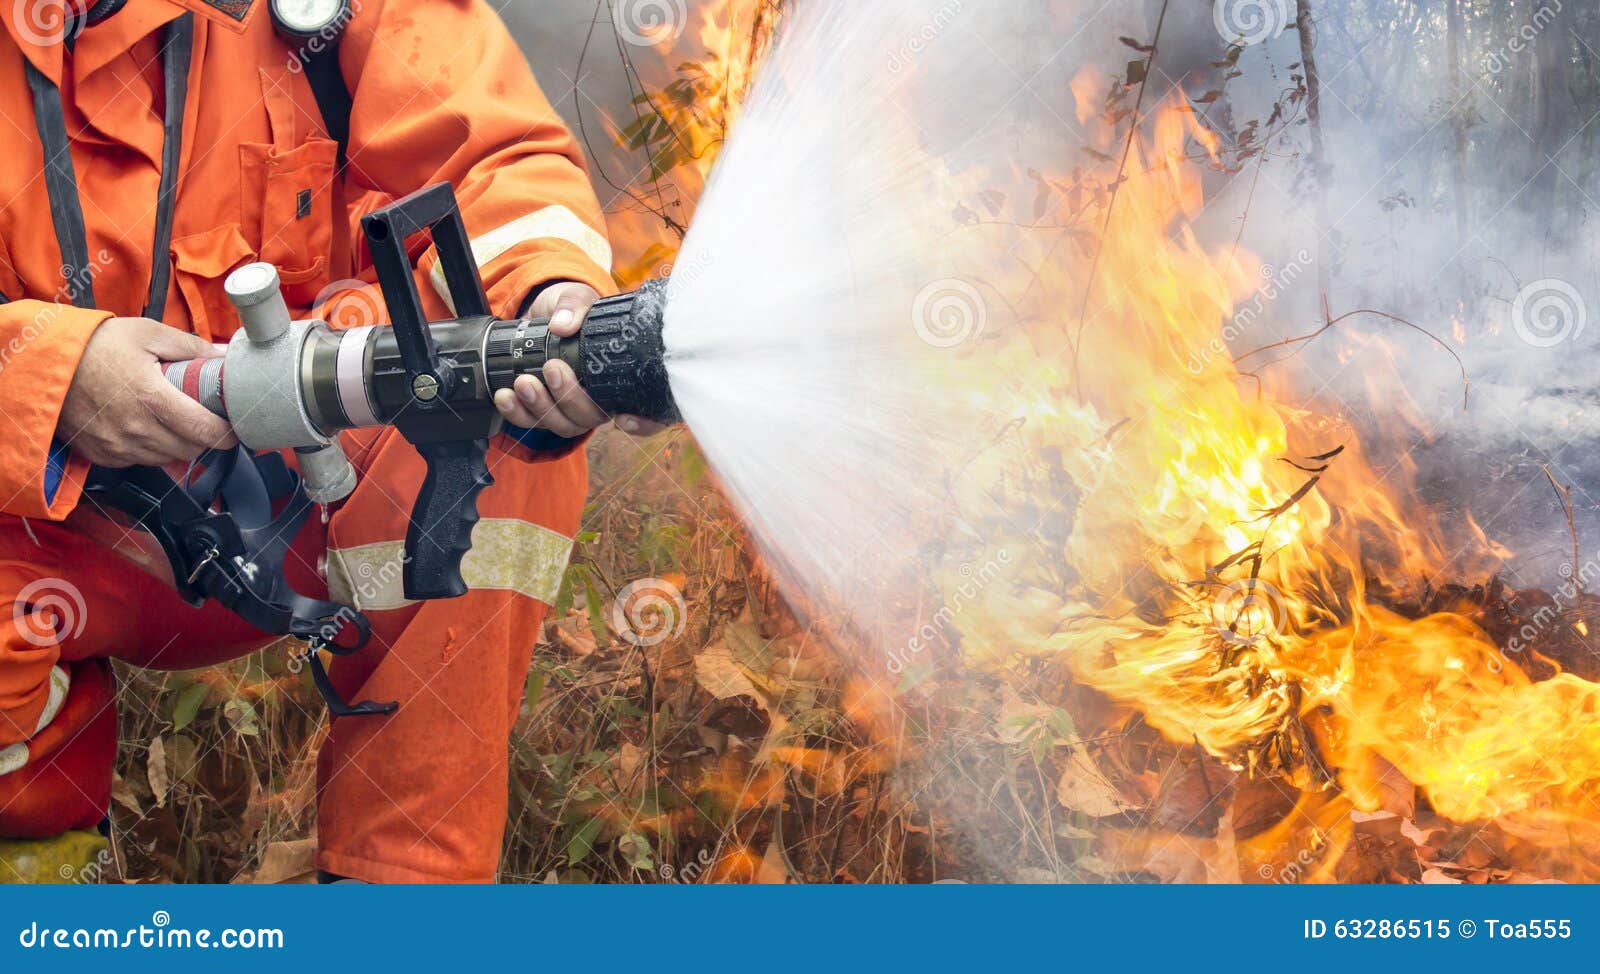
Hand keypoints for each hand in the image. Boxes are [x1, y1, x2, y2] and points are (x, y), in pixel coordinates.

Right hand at [58, 317, 236, 466]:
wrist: (45, 362)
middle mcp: (136, 429)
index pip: (205, 432)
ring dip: (178, 444)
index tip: (236, 428)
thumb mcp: (148, 333)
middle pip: (190, 449)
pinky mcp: (102, 455)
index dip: (227, 434)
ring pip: (167, 458)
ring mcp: (117, 446)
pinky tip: (146, 426)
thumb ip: (190, 347)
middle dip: (204, 437)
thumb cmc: (96, 345)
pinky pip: (139, 461)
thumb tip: (223, 357)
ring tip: (175, 420)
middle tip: (205, 419)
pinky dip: (150, 449)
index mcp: (152, 399)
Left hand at [492, 281, 667, 437]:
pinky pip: (533, 424)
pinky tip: (505, 396)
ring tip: (522, 382)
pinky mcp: (543, 411)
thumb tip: (562, 324)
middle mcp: (601, 400)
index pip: (648, 414)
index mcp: (622, 377)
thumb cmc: (572, 311)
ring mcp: (572, 410)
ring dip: (540, 407)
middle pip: (592, 417)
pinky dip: (517, 413)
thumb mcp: (576, 298)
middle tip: (552, 368)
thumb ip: (573, 306)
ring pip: (563, 425)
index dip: (643, 424)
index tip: (624, 419)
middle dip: (569, 398)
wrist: (541, 315)